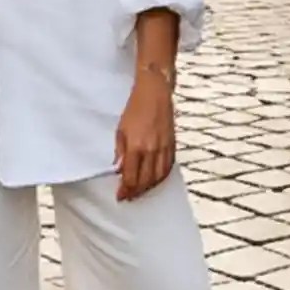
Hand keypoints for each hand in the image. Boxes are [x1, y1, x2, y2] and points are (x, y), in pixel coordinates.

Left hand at [114, 70, 175, 201]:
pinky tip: (154, 180)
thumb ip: (119, 150)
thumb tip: (118, 169)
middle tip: (128, 196)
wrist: (155, 92)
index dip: (125, 189)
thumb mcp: (120, 129)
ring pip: (158, 177)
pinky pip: (167, 167)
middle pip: (145, 180)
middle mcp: (151, 150)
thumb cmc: (135, 108)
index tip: (120, 196)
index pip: (130, 176)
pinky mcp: (172, 145)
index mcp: (136, 146)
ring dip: (148, 187)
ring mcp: (164, 148)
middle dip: (135, 191)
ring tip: (140, 191)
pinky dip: (160, 177)